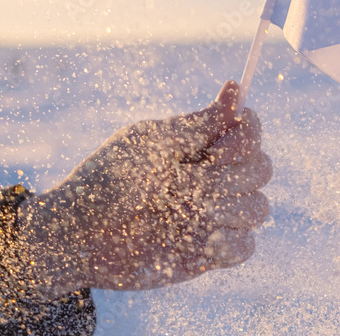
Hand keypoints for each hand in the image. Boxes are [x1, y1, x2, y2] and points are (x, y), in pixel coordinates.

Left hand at [17, 80, 270, 297]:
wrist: (77, 237)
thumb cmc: (106, 182)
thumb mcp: (150, 144)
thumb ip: (198, 124)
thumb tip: (235, 88)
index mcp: (202, 146)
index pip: (250, 131)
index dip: (245, 137)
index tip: (216, 148)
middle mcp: (215, 178)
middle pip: (262, 168)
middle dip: (231, 176)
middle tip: (187, 183)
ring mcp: (215, 216)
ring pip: (258, 208)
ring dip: (227, 209)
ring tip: (188, 212)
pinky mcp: (210, 253)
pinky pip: (245, 247)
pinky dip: (228, 243)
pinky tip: (197, 240)